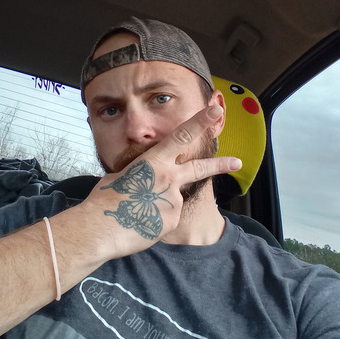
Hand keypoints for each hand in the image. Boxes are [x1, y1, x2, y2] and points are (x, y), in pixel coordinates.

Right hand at [82, 106, 241, 256]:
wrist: (103, 227)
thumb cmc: (105, 199)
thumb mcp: (120, 176)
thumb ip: (140, 173)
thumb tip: (145, 178)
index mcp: (154, 161)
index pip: (182, 136)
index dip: (200, 122)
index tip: (215, 111)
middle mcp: (169, 177)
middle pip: (200, 167)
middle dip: (220, 164)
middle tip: (236, 161)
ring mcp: (173, 199)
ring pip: (173, 199)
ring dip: (160, 205)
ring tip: (139, 211)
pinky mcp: (173, 218)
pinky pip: (168, 217)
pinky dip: (158, 219)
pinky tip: (143, 222)